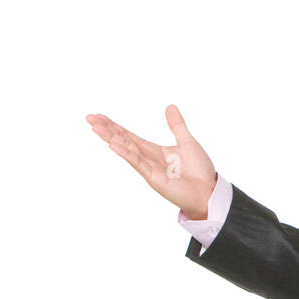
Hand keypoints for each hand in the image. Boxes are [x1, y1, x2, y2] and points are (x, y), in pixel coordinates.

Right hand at [87, 105, 217, 218]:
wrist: (209, 192)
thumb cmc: (200, 171)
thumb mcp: (187, 142)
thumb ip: (176, 125)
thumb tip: (170, 106)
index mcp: (154, 151)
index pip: (129, 136)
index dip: (115, 126)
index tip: (99, 116)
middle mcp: (148, 159)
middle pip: (123, 141)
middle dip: (107, 129)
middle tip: (89, 118)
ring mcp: (149, 169)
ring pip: (127, 150)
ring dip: (111, 138)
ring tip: (96, 127)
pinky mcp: (154, 179)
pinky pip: (138, 163)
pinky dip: (126, 153)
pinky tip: (113, 145)